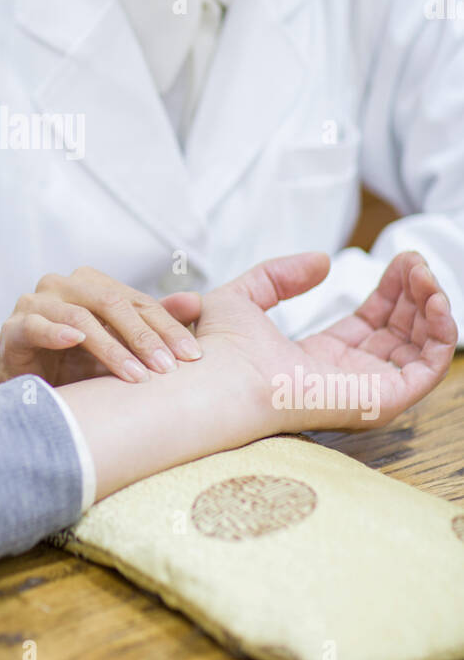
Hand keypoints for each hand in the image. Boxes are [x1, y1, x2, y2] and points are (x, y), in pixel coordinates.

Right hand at [0, 267, 203, 386]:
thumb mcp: (120, 348)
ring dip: (111, 348)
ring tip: (136, 375)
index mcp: (93, 284)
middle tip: (168, 369)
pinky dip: (56, 332)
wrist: (26, 391)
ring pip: (80, 317)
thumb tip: (196, 303)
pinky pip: (36, 325)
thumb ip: (152, 326)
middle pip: (112, 303)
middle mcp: (64, 285)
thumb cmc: (75, 367)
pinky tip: (74, 342)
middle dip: (144, 338)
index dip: (167, 328)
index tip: (193, 357)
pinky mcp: (14, 327)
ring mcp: (36, 303)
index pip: (138, 302)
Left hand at [187, 249, 456, 431]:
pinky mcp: (382, 400)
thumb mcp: (247, 296)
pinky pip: (429, 368)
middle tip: (415, 261)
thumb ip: (281, 275)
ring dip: (431, 306)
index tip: (402, 259)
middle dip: (414, 292)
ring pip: (420, 347)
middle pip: (400, 331)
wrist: (218, 373)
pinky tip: (434, 299)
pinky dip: (442, 332)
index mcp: (320, 358)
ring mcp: (367, 391)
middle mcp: (347, 376)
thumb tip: (324, 261)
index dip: (391, 289)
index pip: (372, 322)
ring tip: (424, 274)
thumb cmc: (220, 346)